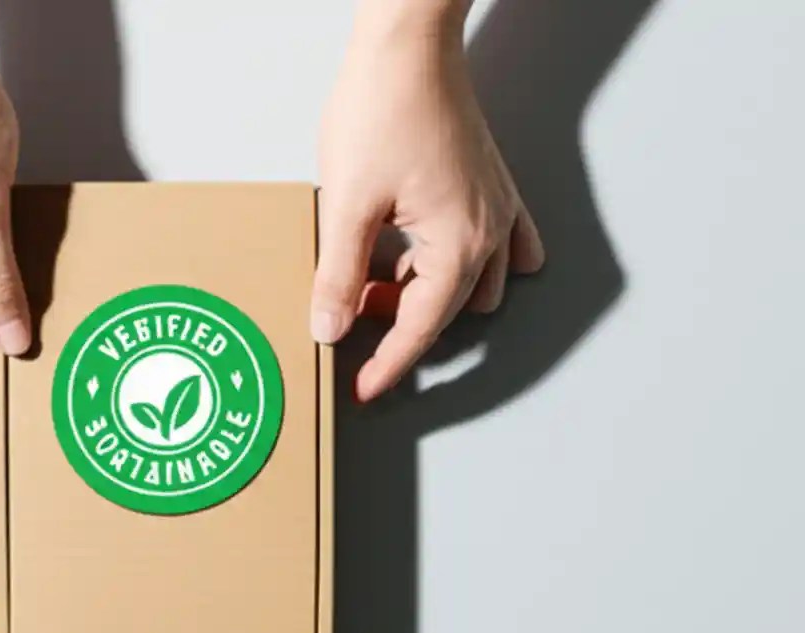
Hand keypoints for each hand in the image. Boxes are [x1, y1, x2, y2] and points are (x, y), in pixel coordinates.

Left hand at [313, 2, 544, 401]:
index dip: (389, 364)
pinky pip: (500, 243)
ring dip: (429, 292)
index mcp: (457, 244)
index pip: (421, 327)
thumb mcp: (347, 202)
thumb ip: (338, 274)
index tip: (363, 389)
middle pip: (450, 309)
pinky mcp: (490, 184)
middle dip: (401, 323)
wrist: (408, 45)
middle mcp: (489, 232)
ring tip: (376, 277)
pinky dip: (468, 263)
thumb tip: (330, 329)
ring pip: (473, 281)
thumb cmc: (380, 110)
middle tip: (350, 315)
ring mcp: (497, 206)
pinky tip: (432, 257)